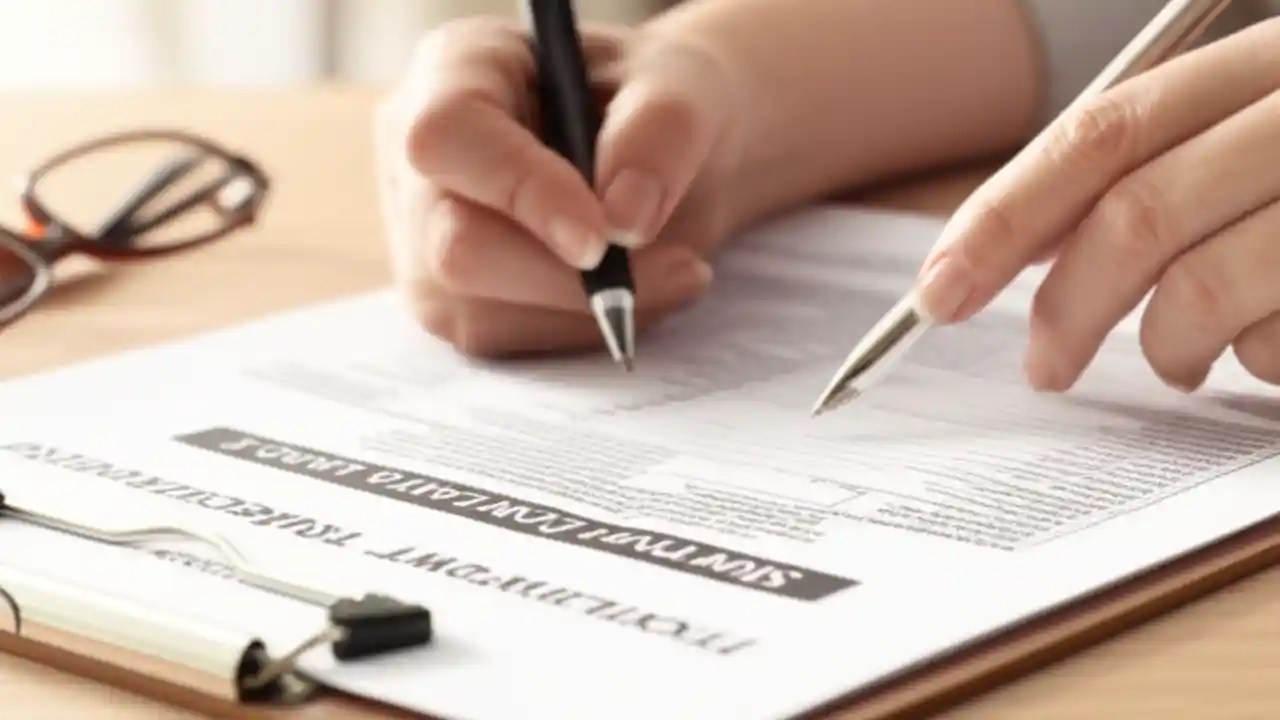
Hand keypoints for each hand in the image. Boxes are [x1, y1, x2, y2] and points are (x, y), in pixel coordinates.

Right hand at [374, 17, 741, 357]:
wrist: (655, 157)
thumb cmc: (652, 105)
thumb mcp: (680, 85)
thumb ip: (660, 134)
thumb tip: (624, 220)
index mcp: (456, 72)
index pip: (449, 137)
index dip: (521, 191)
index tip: (605, 235)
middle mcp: (418, 161)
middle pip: (456, 246)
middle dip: (570, 278)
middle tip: (682, 268)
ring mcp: (422, 242)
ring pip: (482, 313)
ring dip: (591, 312)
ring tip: (675, 271)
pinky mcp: (451, 304)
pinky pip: (508, 344)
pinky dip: (583, 330)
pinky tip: (634, 293)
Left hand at [914, 18, 1279, 392]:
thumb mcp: (1245, 140)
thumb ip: (1150, 168)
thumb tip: (1020, 244)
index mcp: (1259, 65)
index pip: (1098, 132)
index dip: (1003, 215)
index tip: (937, 290)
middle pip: (1136, 213)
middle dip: (1065, 307)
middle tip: (1042, 368)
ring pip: (1202, 288)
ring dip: (1163, 348)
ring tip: (1178, 366)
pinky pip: (1275, 340)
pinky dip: (1255, 363)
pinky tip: (1269, 351)